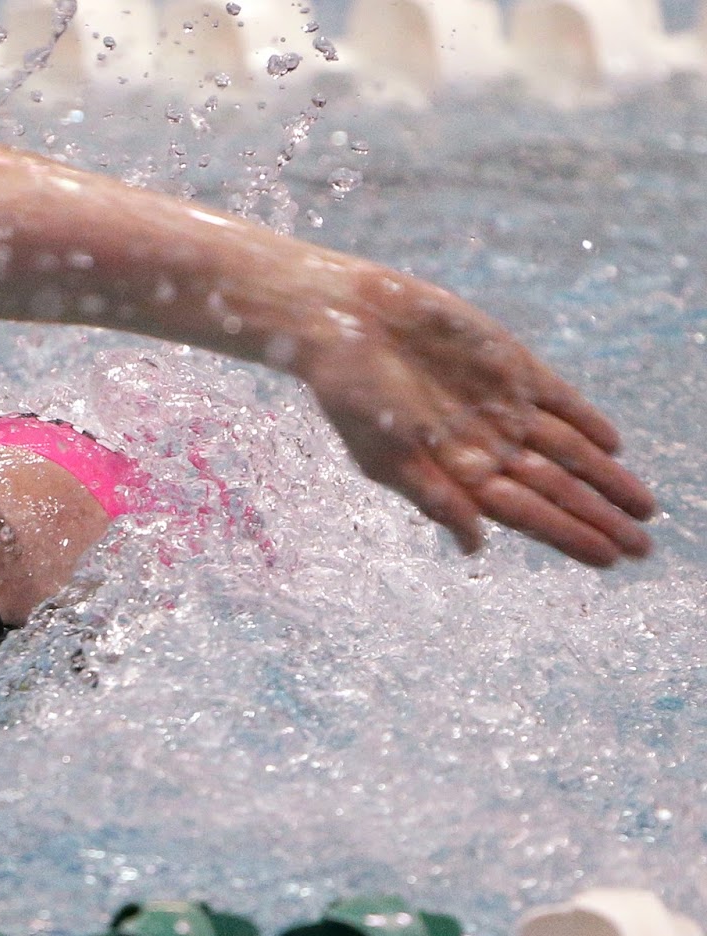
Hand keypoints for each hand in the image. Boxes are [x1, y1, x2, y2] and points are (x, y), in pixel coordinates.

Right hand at [299, 270, 654, 566]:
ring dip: (606, 478)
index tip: (608, 560)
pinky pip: (560, 400)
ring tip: (642, 506)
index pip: (527, 515)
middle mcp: (487, 445)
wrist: (348, 321)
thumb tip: (476, 546)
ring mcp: (502, 406)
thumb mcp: (384, 458)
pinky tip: (613, 444)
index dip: (568, 536)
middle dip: (599, 518)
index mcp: (457, 474)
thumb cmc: (352, 394)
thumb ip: (434, 499)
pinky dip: (586, 422)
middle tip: (641, 547)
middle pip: (557, 489)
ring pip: (568, 451)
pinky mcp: (510, 367)